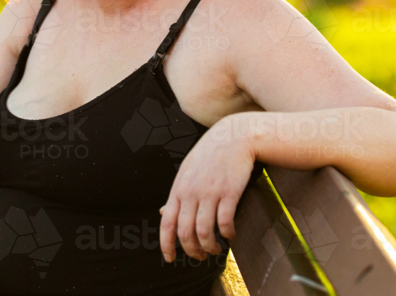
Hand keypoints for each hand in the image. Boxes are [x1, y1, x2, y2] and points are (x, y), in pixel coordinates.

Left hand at [158, 114, 255, 262]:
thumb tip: (162, 213)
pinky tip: (230, 235)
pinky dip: (227, 234)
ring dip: (210, 247)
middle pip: (185, 233)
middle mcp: (191, 193)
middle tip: (201, 256)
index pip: (166, 224)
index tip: (170, 259)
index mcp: (179, 189)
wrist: (233, 137)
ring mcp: (209, 193)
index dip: (166, 245)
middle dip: (193, 251)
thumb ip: (176, 195)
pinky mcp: (229, 193)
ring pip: (204, 232)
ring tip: (216, 249)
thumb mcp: (187, 172)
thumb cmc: (210, 155)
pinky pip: (225, 222)